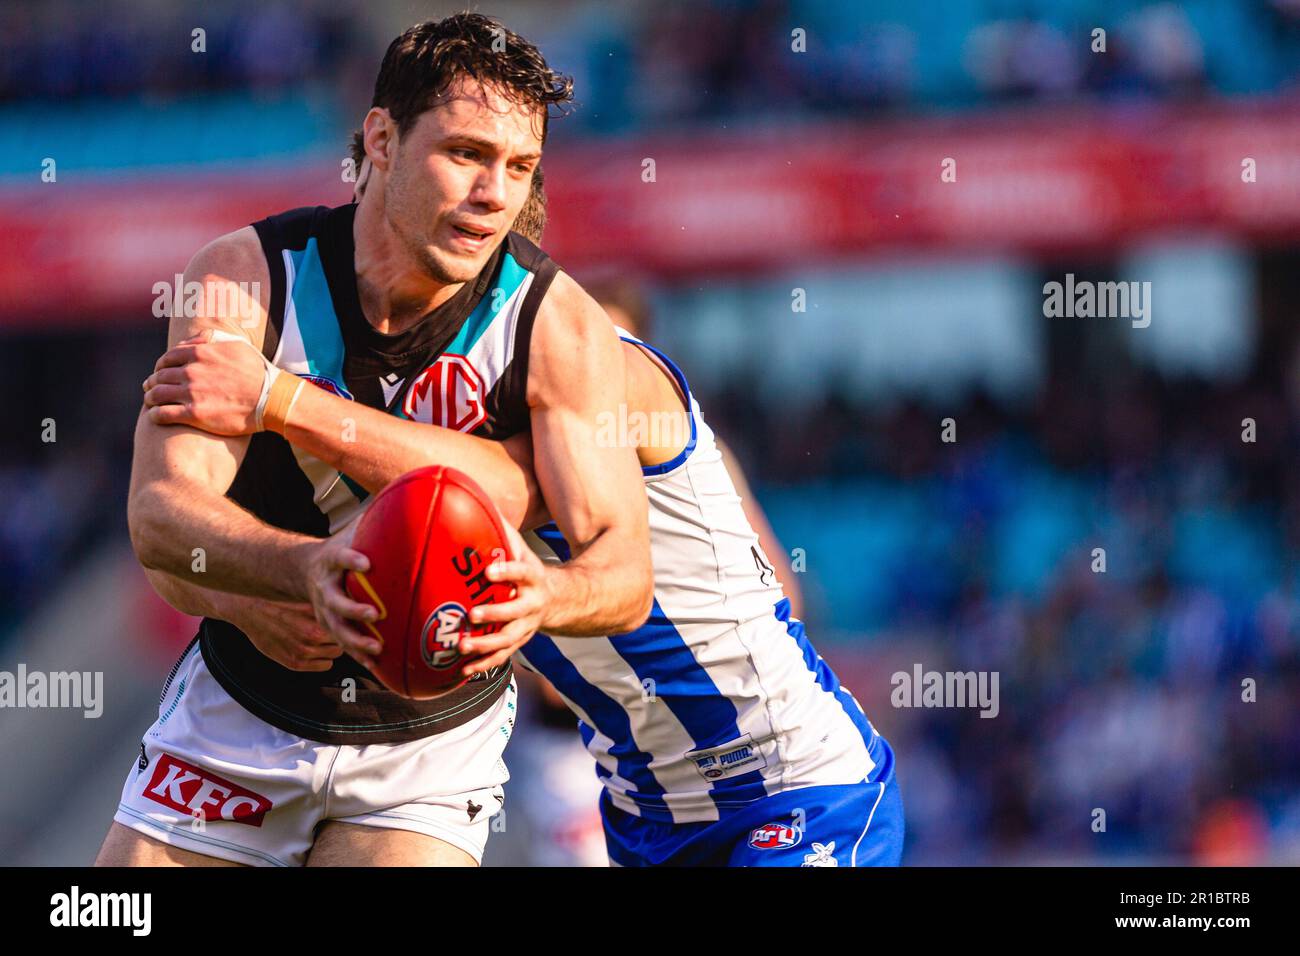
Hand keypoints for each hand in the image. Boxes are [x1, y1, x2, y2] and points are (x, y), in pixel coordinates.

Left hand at [142, 329, 268, 434]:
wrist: (272, 399)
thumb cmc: (258, 372)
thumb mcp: (238, 346)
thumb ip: (214, 340)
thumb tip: (198, 338)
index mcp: (200, 353)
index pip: (167, 358)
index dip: (160, 366)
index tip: (160, 373)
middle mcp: (192, 371)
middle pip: (160, 376)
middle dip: (152, 382)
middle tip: (150, 389)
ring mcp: (192, 393)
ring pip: (157, 394)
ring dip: (150, 398)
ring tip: (151, 403)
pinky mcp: (194, 414)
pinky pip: (163, 414)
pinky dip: (154, 415)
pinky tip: (155, 416)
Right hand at [223, 597, 344, 672]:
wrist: (250, 609)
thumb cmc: (281, 600)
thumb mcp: (309, 598)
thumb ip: (330, 607)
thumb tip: (354, 607)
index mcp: (318, 619)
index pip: (351, 628)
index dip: (352, 623)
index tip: (353, 622)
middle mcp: (312, 638)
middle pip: (345, 641)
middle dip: (342, 635)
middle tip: (335, 627)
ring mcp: (303, 653)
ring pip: (335, 654)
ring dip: (332, 647)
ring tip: (321, 635)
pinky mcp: (294, 663)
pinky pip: (324, 666)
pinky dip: (323, 658)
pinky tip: (314, 646)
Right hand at [301, 522, 383, 671]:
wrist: (304, 570)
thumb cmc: (339, 548)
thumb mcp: (350, 531)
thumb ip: (375, 519)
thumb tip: (410, 495)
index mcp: (331, 560)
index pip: (340, 556)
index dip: (350, 559)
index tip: (366, 562)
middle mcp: (325, 588)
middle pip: (335, 602)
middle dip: (354, 611)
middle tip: (375, 615)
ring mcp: (324, 611)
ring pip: (337, 630)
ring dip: (356, 641)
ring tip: (377, 649)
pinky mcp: (328, 627)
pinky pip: (344, 644)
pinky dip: (359, 655)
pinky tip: (378, 666)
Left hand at [459, 522, 553, 676]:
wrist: (560, 600)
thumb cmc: (528, 569)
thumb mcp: (522, 550)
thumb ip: (502, 531)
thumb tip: (475, 500)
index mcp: (533, 578)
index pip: (523, 572)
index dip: (508, 572)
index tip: (489, 571)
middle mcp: (532, 604)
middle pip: (515, 612)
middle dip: (495, 614)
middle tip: (472, 615)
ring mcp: (527, 626)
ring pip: (508, 639)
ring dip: (485, 646)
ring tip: (462, 646)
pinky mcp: (519, 641)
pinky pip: (502, 657)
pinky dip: (484, 665)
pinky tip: (463, 671)